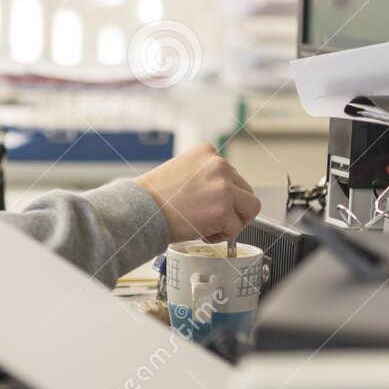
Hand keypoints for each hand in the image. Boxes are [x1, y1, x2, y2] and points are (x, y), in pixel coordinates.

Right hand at [135, 143, 260, 243]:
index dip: (222, 194)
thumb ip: (204, 176)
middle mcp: (219, 165)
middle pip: (245, 190)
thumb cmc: (152, 196)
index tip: (208, 204)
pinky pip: (235, 228)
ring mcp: (223, 187)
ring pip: (250, 208)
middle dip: (232, 208)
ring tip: (212, 226)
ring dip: (233, 220)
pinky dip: (221, 235)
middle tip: (213, 219)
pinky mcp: (223, 209)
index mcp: (208, 152)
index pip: (231, 175)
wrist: (138, 210)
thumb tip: (221, 194)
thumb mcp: (181, 171)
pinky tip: (202, 233)